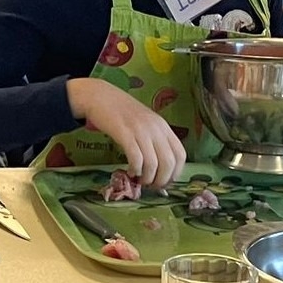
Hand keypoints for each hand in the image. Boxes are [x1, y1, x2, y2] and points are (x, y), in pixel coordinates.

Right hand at [66, 78, 185, 186]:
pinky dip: (135, 170)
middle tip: (151, 186)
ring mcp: (141, 130)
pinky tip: (130, 172)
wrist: (101, 96)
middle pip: (169, 162)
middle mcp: (156, 128)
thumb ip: (154, 141)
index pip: (181, 154)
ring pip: (153, 163)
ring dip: (147, 178)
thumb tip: (159, 168)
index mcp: (164, 127)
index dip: (175, 173)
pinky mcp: (124, 134)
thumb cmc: (123, 113)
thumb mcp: (146, 124)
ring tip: (139, 181)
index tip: (165, 182)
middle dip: (161, 180)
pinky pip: (136, 158)